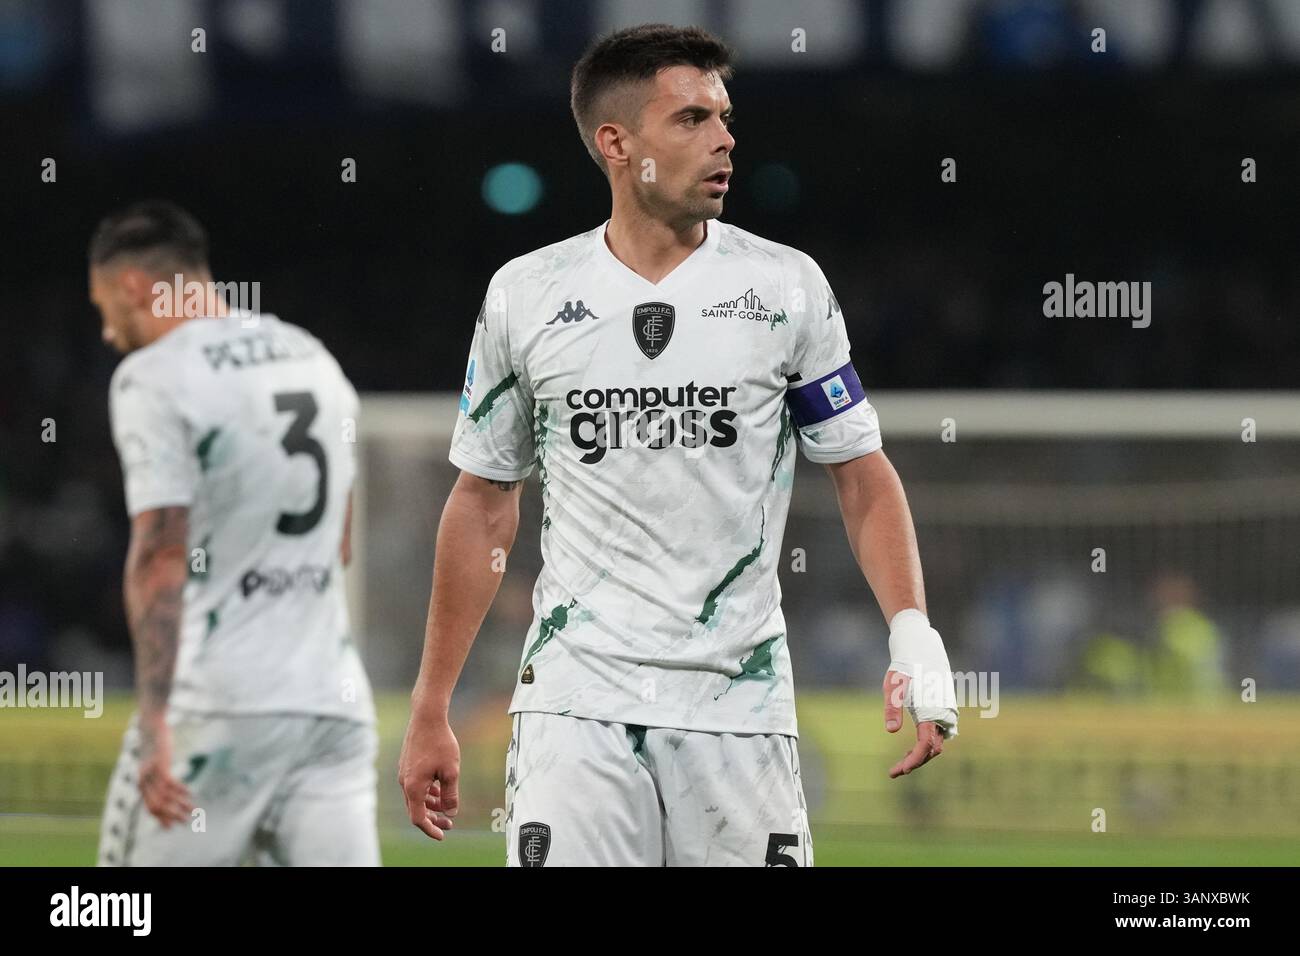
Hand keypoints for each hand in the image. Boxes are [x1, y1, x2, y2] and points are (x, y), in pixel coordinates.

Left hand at [136, 715, 193, 827]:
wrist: (151, 726)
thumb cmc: (154, 745)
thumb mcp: (154, 763)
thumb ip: (157, 775)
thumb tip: (165, 785)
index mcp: (142, 783)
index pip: (151, 808)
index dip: (161, 818)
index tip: (171, 827)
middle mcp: (144, 781)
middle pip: (158, 806)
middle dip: (172, 816)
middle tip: (185, 822)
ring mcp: (151, 773)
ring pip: (166, 797)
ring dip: (180, 805)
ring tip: (193, 810)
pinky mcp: (160, 765)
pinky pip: (170, 783)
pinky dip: (180, 791)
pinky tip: (190, 794)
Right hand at [398, 708, 459, 839]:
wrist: (427, 717)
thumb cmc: (440, 743)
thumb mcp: (451, 771)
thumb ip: (451, 795)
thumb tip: (450, 813)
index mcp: (413, 787)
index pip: (418, 818)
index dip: (431, 829)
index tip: (443, 834)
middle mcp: (405, 782)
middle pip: (416, 809)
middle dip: (433, 818)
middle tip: (450, 823)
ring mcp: (404, 773)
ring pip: (416, 797)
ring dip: (431, 805)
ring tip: (447, 806)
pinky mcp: (407, 765)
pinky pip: (416, 786)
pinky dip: (427, 792)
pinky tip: (440, 790)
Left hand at [882, 670, 945, 778]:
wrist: (922, 649)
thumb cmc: (904, 668)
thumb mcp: (893, 687)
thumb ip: (892, 708)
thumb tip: (890, 730)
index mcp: (931, 711)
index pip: (925, 746)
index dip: (913, 760)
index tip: (900, 771)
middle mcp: (943, 715)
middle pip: (932, 749)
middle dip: (914, 761)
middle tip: (894, 772)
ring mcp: (947, 713)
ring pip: (938, 743)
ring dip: (922, 755)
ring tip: (901, 761)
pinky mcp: (946, 711)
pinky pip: (940, 735)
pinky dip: (928, 744)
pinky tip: (913, 746)